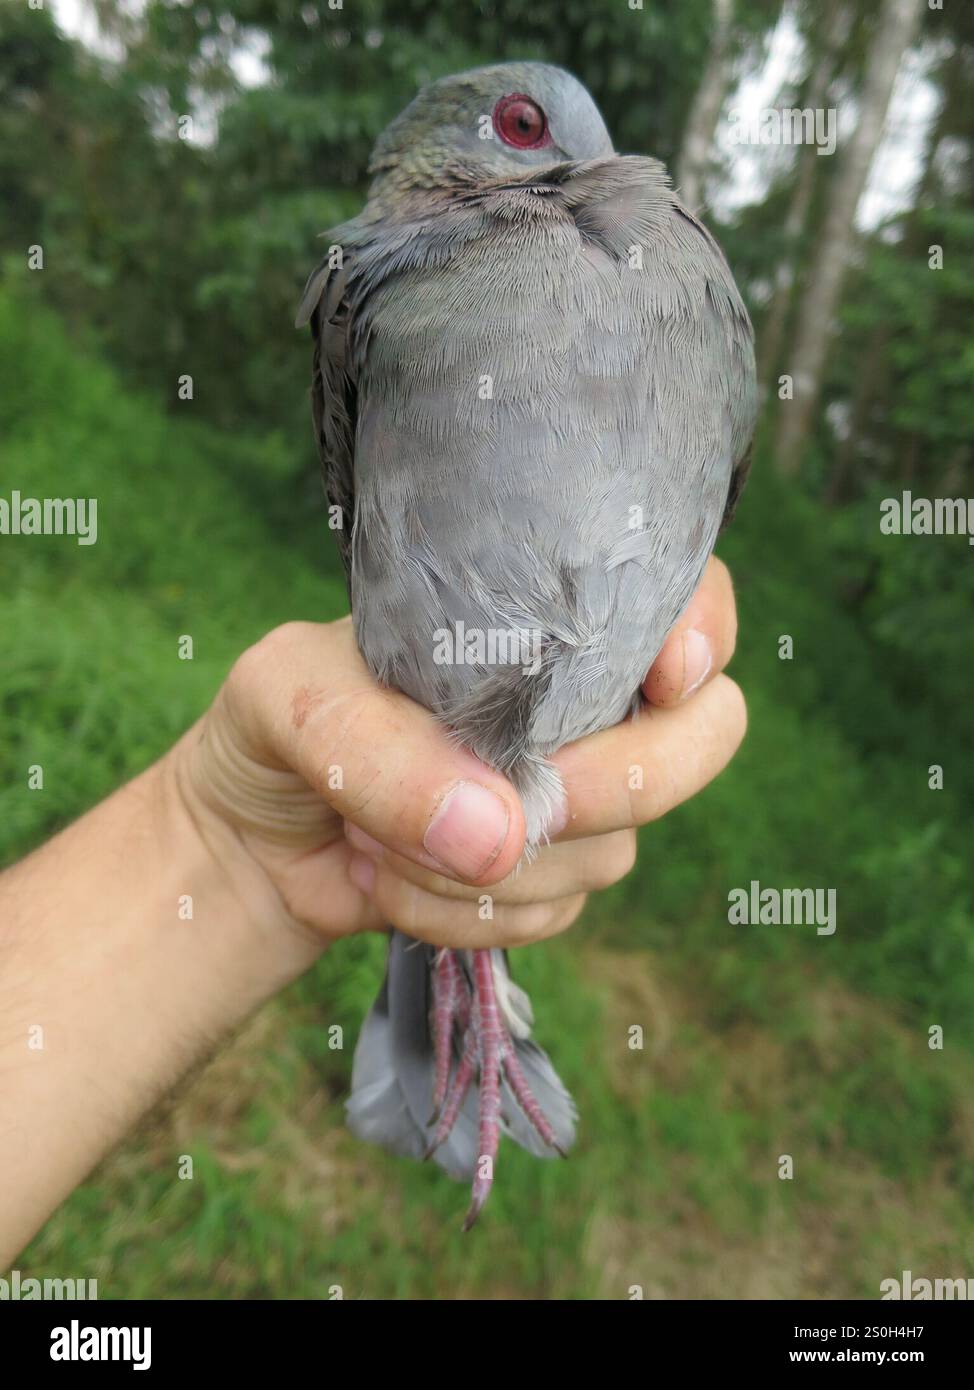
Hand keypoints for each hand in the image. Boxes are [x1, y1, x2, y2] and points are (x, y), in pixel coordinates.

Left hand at [176, 556, 744, 949]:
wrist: (249, 834)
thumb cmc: (278, 725)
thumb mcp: (294, 699)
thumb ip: (382, 749)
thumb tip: (499, 836)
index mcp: (538, 620)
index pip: (680, 601)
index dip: (703, 633)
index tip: (664, 676)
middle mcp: (578, 705)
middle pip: (699, 736)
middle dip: (616, 781)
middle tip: (517, 798)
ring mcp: (574, 797)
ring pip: (612, 847)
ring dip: (486, 866)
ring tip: (375, 833)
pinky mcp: (545, 882)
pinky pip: (553, 915)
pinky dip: (463, 914)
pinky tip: (390, 879)